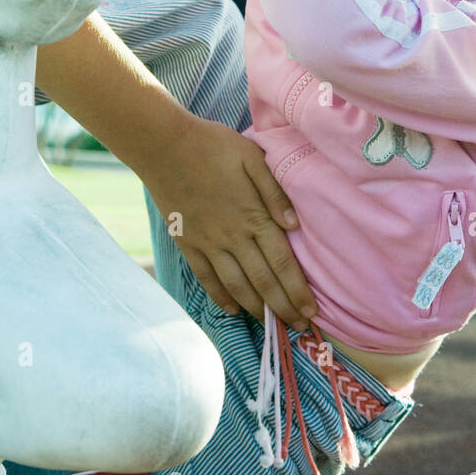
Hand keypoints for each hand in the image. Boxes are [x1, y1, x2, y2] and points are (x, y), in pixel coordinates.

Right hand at [141, 114, 317, 329]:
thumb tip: (295, 224)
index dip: (298, 290)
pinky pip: (207, 278)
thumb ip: (274, 191)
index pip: (282, 262)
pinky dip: (221, 298)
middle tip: (299, 328)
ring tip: (272, 326)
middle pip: (263, 281)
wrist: (164, 146)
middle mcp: (232, 236)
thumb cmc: (213, 146)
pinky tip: (233, 310)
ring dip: (256, 309)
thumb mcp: (252, 157)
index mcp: (253, 215)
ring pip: (236, 286)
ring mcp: (208, 243)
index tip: (311, 311)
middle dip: (283, 308)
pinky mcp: (188, 244)